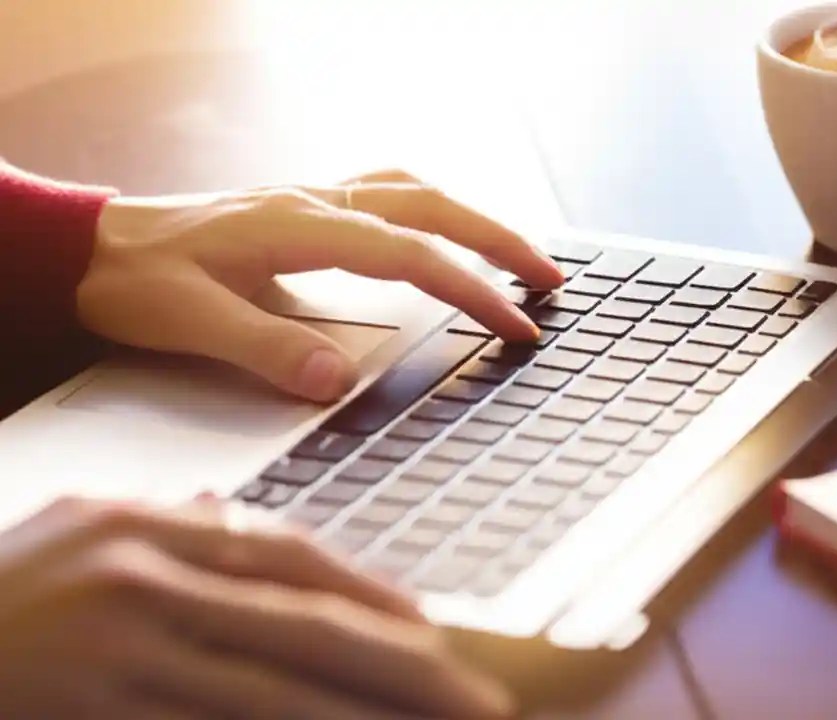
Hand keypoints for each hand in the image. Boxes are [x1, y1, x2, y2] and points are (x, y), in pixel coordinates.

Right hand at [0, 496, 513, 718]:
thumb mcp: (74, 530)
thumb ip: (165, 524)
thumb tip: (235, 513)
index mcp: (142, 526)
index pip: (287, 554)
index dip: (369, 591)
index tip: (431, 629)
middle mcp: (137, 581)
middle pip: (305, 627)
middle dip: (405, 668)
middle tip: (479, 702)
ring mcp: (113, 653)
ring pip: (271, 698)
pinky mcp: (91, 713)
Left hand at [79, 169, 563, 401]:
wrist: (89, 247)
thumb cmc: (136, 281)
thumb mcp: (191, 323)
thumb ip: (267, 351)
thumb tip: (340, 381)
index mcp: (299, 226)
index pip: (411, 255)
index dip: (472, 290)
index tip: (516, 325)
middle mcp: (316, 202)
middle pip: (433, 206)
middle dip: (501, 241)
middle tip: (552, 280)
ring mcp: (313, 199)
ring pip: (416, 190)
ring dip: (473, 217)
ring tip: (517, 253)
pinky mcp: (306, 210)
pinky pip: (388, 192)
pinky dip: (434, 209)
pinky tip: (443, 231)